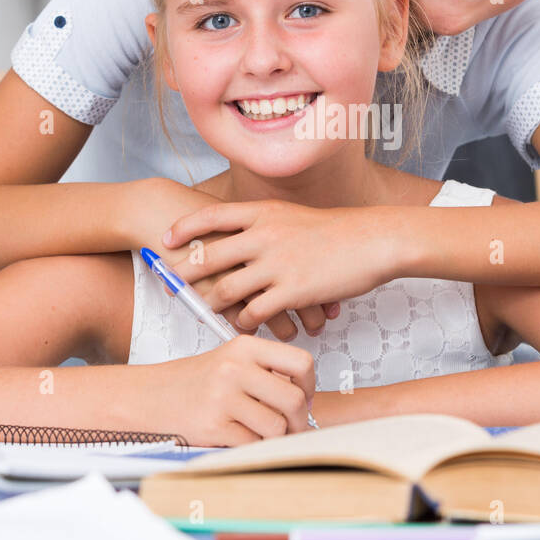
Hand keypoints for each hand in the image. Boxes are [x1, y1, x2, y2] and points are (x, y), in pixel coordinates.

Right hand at [153, 336, 316, 446]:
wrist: (148, 397)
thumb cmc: (194, 383)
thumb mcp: (231, 362)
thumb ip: (267, 372)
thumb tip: (308, 400)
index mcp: (245, 347)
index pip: (301, 362)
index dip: (310, 385)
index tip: (305, 397)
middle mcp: (235, 368)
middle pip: (294, 399)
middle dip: (299, 420)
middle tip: (293, 427)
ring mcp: (223, 397)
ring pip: (276, 426)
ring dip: (276, 437)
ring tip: (264, 433)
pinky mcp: (212, 426)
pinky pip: (253, 443)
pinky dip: (253, 446)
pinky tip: (240, 438)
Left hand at [163, 200, 395, 331]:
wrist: (372, 241)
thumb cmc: (337, 231)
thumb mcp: (293, 215)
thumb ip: (265, 224)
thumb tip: (240, 237)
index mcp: (263, 213)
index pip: (211, 216)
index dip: (184, 228)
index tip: (167, 240)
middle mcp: (264, 235)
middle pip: (209, 256)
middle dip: (185, 275)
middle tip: (171, 289)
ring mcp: (277, 263)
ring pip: (226, 289)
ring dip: (212, 305)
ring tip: (208, 313)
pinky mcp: (292, 290)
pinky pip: (255, 312)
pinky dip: (245, 322)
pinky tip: (245, 326)